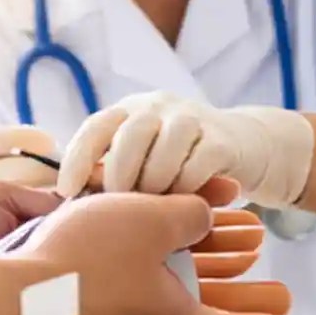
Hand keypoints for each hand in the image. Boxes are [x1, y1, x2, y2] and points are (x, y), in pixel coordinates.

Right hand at [13, 191, 290, 314]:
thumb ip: (192, 211)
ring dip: (199, 254)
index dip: (263, 309)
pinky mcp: (96, 296)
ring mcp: (125, 310)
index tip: (286, 302)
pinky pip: (139, 272)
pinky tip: (153, 224)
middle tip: (260, 252)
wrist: (17, 287)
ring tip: (216, 229)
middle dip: (234, 268)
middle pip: (210, 296)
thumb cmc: (86, 258)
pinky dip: (156, 251)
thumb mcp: (152, 219)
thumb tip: (205, 211)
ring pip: (173, 279)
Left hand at [57, 91, 314, 208]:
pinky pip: (196, 167)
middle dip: (120, 178)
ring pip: (164, 154)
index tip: (66, 192)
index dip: (77, 159)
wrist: (250, 146)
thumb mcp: (143, 158)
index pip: (96, 127)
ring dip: (155, 187)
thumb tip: (68, 201)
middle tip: (119, 208)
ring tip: (153, 208)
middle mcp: (158, 106)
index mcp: (130, 110)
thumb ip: (111, 169)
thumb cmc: (181, 161)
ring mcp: (192, 118)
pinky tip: (184, 204)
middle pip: (130, 137)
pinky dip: (185, 190)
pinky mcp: (222, 140)